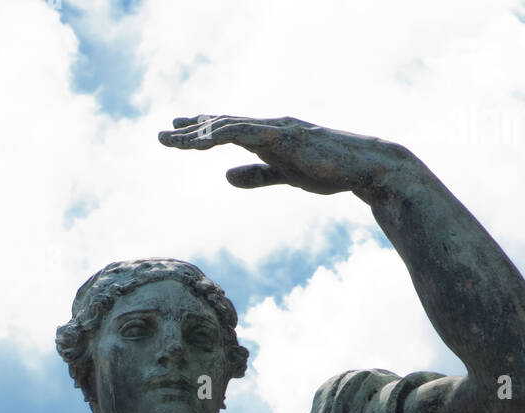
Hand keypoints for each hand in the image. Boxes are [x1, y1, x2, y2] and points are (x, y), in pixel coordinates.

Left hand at [158, 115, 370, 195]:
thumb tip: (226, 176)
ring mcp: (277, 128)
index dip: (200, 130)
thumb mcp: (285, 175)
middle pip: (222, 124)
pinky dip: (224, 134)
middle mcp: (268, 126)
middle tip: (162, 137)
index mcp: (268, 136)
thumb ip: (257, 175)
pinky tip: (205, 141)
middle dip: (191, 130)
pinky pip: (248, 133)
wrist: (362, 167)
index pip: (227, 129)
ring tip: (176, 141)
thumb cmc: (328, 170)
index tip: (177, 133)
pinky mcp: (285, 136)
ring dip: (201, 134)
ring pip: (229, 126)